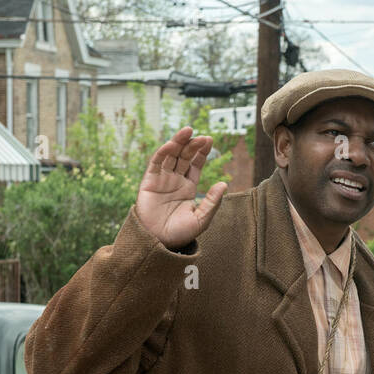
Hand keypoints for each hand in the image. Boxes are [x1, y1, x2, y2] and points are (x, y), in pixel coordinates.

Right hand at [136, 126, 227, 248]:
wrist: (158, 242)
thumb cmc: (180, 234)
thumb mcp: (201, 219)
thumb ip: (212, 202)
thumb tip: (224, 183)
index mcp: (188, 187)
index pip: (196, 164)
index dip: (202, 152)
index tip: (209, 140)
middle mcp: (175, 180)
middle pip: (184, 156)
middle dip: (193, 145)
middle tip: (203, 137)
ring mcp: (162, 179)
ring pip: (171, 156)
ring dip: (179, 142)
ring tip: (188, 131)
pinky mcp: (149, 181)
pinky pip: (156, 163)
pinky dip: (163, 152)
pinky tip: (173, 144)